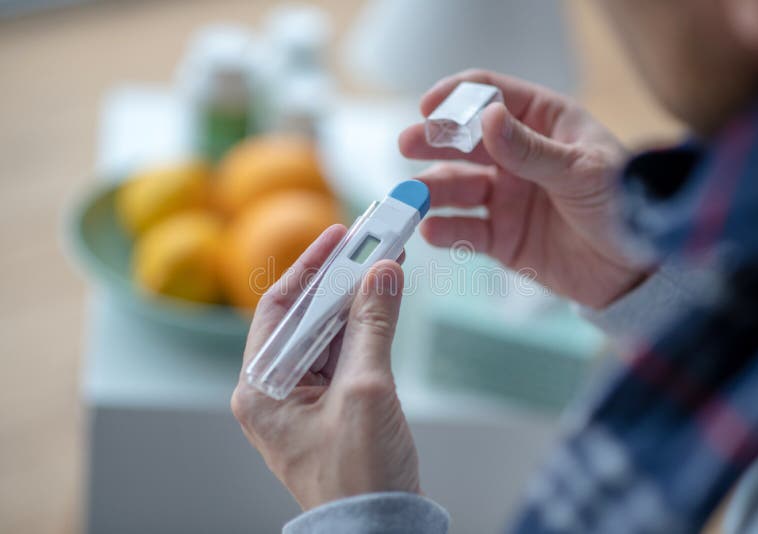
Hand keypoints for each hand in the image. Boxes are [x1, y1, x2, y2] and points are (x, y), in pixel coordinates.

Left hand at [231, 225, 419, 510]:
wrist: (380, 532)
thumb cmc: (359, 475)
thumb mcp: (365, 391)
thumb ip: (373, 326)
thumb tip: (383, 272)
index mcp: (262, 388)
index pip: (280, 309)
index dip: (310, 267)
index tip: (339, 236)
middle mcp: (276, 391)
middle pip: (306, 318)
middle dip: (340, 281)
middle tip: (370, 244)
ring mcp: (306, 400)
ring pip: (330, 334)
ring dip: (357, 302)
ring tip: (384, 266)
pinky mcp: (333, 407)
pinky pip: (347, 355)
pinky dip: (367, 328)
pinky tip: (386, 304)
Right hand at [399, 70, 648, 308]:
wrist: (637, 272)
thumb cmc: (626, 207)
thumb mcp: (583, 172)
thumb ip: (532, 150)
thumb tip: (487, 119)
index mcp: (544, 123)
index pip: (492, 96)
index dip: (457, 97)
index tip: (430, 106)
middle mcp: (518, 156)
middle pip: (464, 140)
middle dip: (433, 141)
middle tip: (408, 144)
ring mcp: (507, 197)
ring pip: (457, 186)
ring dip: (432, 188)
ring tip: (415, 197)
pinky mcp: (501, 237)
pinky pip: (465, 230)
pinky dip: (446, 230)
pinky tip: (432, 230)